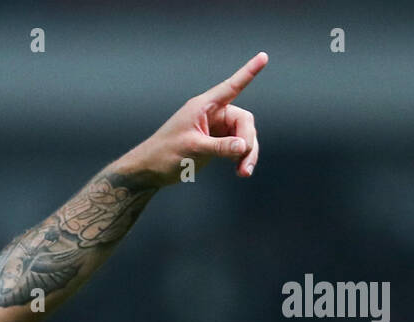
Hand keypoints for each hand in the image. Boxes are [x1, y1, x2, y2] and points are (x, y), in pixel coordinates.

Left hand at [128, 51, 266, 186]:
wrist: (150, 171)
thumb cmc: (164, 154)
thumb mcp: (193, 149)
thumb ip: (220, 147)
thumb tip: (244, 146)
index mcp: (203, 106)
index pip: (231, 87)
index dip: (248, 72)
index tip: (263, 56)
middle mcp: (212, 114)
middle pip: (244, 121)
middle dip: (248, 142)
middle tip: (244, 165)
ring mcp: (216, 129)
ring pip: (244, 136)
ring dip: (248, 153)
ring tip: (243, 172)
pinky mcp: (217, 143)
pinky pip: (238, 147)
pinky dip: (242, 158)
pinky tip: (240, 170)